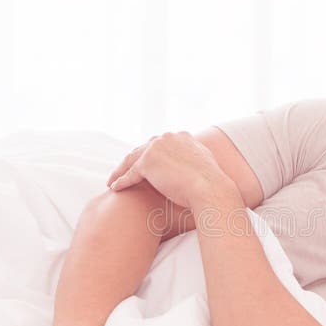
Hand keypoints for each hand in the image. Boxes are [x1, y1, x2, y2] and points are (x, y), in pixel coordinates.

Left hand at [106, 131, 233, 207]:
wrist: (210, 188)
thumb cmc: (211, 181)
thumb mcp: (205, 161)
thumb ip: (196, 156)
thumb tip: (196, 159)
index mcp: (181, 136)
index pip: (159, 144)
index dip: (150, 154)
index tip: (143, 163)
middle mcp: (167, 138)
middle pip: (143, 149)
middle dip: (133, 159)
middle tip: (124, 170)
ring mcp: (155, 149)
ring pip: (132, 159)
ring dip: (121, 170)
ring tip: (113, 179)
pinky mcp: (146, 163)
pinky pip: (130, 174)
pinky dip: (121, 181)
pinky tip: (115, 187)